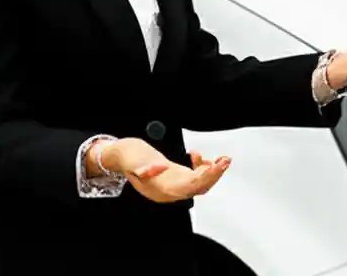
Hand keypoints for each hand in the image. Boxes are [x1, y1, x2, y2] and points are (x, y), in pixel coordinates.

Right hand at [102, 137, 230, 203]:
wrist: (122, 156)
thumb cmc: (128, 156)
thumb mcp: (132, 158)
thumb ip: (143, 165)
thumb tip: (158, 169)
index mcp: (158, 189)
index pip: (186, 188)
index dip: (203, 178)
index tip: (215, 167)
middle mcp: (168, 191)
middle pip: (196, 188)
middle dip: (213, 175)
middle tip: (225, 161)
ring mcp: (173, 186)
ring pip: (199, 184)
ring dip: (212, 173)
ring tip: (222, 159)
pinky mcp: (177, 178)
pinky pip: (196, 178)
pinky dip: (203, 168)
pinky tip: (199, 157)